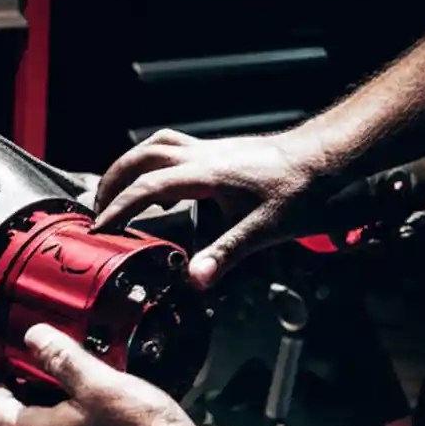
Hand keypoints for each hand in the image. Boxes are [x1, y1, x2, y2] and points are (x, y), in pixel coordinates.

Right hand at [93, 129, 322, 288]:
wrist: (327, 157)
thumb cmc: (300, 190)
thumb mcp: (263, 230)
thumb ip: (224, 254)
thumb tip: (194, 279)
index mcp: (206, 174)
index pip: (146, 188)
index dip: (118, 207)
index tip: (99, 228)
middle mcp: (202, 155)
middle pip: (140, 158)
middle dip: (112, 183)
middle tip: (98, 209)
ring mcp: (210, 149)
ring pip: (154, 146)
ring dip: (129, 167)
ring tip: (117, 193)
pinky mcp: (219, 150)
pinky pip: (172, 147)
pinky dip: (154, 162)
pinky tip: (162, 186)